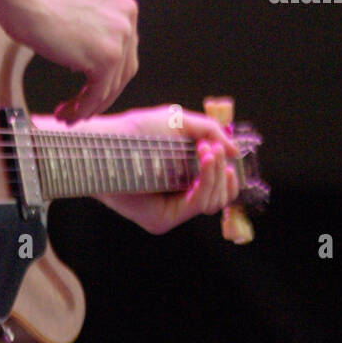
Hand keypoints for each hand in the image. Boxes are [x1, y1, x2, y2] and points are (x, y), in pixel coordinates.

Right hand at [0, 0, 138, 119]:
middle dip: (101, 93)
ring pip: (112, 84)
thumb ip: (93, 28)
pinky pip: (98, 93)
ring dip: (90, 105)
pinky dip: (83, 108)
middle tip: (81, 107)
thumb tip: (93, 60)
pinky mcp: (107, 56)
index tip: (91, 88)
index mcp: (120, 0)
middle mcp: (126, 14)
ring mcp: (120, 35)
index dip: (107, 74)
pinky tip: (67, 112)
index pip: (123, 48)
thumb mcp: (75, 8)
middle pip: (123, 68)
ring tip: (69, 114)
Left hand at [89, 106, 239, 233]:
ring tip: (210, 152)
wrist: (106, 140)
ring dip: (216, 176)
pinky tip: (207, 162)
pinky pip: (195, 206)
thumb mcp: (177, 123)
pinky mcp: (160, 219)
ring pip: (211, 203)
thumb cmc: (136, 130)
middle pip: (219, 197)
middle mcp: (177, 197)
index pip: (217, 186)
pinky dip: (206, 184)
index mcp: (182, 178)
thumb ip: (208, 131)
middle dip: (223, 174)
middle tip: (216, 150)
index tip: (225, 151)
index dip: (226, 171)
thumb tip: (236, 150)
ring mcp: (169, 210)